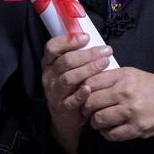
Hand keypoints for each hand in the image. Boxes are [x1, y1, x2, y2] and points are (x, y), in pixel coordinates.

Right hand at [41, 32, 113, 153]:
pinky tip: (90, 87)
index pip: (52, 47)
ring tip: (104, 64)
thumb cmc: (71, 87)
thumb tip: (96, 41)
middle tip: (104, 51)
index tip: (86, 37)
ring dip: (87, 69)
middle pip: (65, 61)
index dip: (68, 40)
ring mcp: (54, 92)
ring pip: (68, 78)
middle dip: (87, 54)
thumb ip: (78, 56)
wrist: (65, 116)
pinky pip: (71, 100)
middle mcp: (49, 76)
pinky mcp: (62, 106)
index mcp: (49, 63)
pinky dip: (81, 93)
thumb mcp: (70, 69)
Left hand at [78, 67, 153, 141]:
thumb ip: (110, 77)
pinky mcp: (137, 128)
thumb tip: (86, 83)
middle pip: (91, 102)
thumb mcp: (132, 74)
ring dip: (95, 122)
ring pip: (98, 119)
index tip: (83, 94)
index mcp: (124, 77)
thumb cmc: (153, 87)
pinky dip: (107, 133)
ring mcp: (131, 112)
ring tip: (99, 119)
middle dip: (86, 108)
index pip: (91, 83)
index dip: (83, 90)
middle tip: (88, 110)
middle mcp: (126, 93)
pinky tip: (110, 128)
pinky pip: (111, 134)